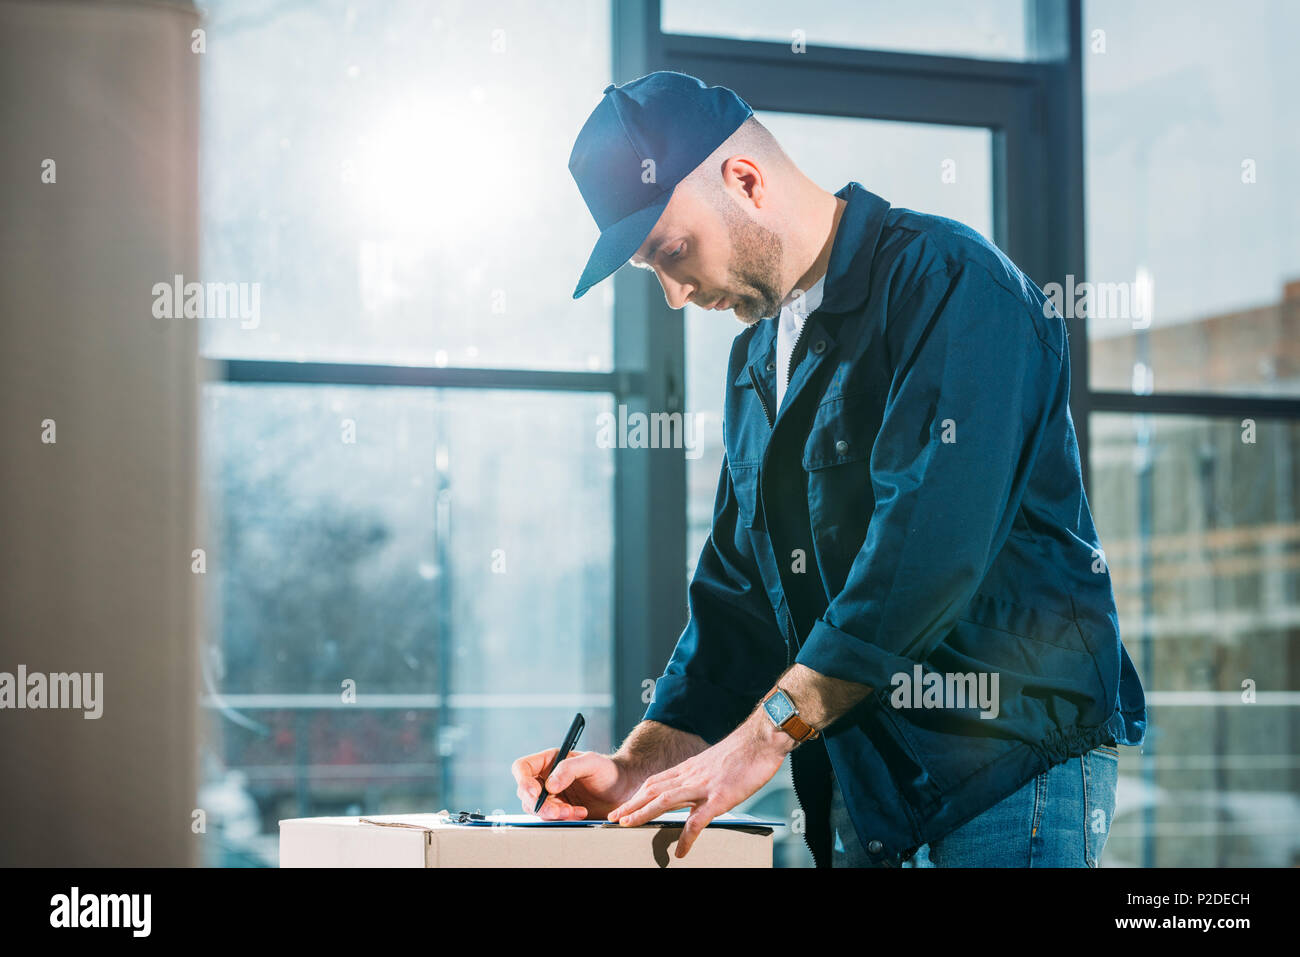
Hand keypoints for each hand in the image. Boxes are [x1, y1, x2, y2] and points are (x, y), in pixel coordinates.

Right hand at [511, 748, 631, 820]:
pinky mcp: (559, 812)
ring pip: (537, 810)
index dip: (522, 781)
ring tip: (576, 811)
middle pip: (525, 794)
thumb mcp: (592, 762)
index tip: (535, 794)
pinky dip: (564, 819)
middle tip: (561, 811)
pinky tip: (581, 813)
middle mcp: (546, 778)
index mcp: (549, 761)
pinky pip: (551, 819)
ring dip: (554, 814)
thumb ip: (569, 769)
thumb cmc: (608, 770)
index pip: (522, 768)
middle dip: (541, 805)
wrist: (623, 790)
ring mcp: (551, 796)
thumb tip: (549, 786)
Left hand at [605, 712, 792, 857]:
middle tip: (613, 817)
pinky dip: (686, 837)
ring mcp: (704, 786)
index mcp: (690, 768)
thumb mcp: (716, 763)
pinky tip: (680, 851)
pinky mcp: (720, 797)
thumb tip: (697, 790)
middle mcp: (691, 775)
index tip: (624, 804)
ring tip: (627, 827)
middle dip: (631, 804)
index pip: (656, 781)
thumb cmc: (744, 752)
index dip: (638, 794)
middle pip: (653, 790)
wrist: (762, 738)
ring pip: (664, 800)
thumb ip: (703, 776)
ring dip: (643, 813)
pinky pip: (697, 820)